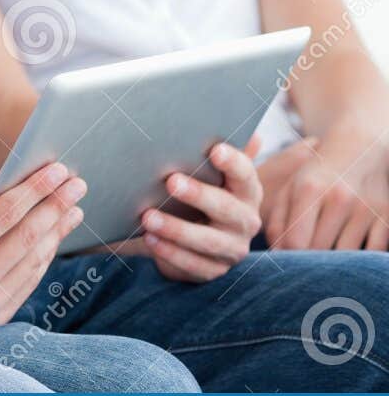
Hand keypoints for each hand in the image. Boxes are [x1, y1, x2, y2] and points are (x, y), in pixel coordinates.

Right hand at [0, 164, 87, 337]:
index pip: (7, 215)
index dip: (36, 190)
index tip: (58, 170)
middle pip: (30, 237)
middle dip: (57, 206)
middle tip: (78, 184)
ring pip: (35, 261)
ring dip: (57, 232)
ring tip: (73, 208)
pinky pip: (28, 283)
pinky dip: (44, 257)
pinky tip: (52, 238)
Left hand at [140, 139, 261, 280]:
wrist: (193, 239)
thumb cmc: (197, 195)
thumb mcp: (205, 173)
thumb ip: (214, 152)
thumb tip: (228, 124)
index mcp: (247, 191)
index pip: (246, 175)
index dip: (233, 162)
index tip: (214, 149)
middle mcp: (246, 221)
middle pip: (227, 209)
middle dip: (199, 195)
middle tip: (170, 181)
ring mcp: (231, 248)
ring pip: (207, 240)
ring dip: (177, 229)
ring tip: (147, 216)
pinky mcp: (213, 271)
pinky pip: (193, 264)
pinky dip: (169, 252)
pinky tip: (149, 239)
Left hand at [264, 123, 388, 250]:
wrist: (359, 149)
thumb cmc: (317, 175)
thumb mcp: (290, 189)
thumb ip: (278, 222)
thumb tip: (278, 256)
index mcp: (310, 189)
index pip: (296, 241)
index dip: (289, 256)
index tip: (288, 258)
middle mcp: (340, 197)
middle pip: (320, 251)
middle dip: (310, 260)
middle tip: (306, 260)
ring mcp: (367, 207)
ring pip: (346, 256)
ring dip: (336, 261)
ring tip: (327, 251)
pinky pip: (373, 252)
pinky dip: (362, 257)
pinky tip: (350, 250)